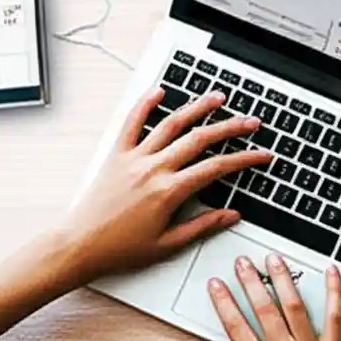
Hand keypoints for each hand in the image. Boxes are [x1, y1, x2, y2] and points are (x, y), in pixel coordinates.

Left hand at [0, 87, 270, 336]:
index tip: (261, 155)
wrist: (79, 246)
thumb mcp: (168, 244)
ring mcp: (134, 158)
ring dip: (196, 108)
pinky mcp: (116, 155)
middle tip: (251, 121)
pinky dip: (145, 104)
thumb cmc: (120, 249)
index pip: (217, 167)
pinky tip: (159, 91)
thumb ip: (204, 226)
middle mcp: (153, 169)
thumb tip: (232, 214)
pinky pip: (132, 123)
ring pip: (171, 124)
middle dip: (230, 127)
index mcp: (169, 191)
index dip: (244, 159)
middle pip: (200, 139)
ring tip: (217, 98)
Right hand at [211, 255, 340, 340]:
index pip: (236, 326)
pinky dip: (335, 293)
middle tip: (243, 262)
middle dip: (250, 281)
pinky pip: (335, 318)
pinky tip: (331, 274)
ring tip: (274, 260)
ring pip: (295, 307)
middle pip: (264, 309)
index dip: (224, 302)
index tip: (216, 284)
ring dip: (283, 279)